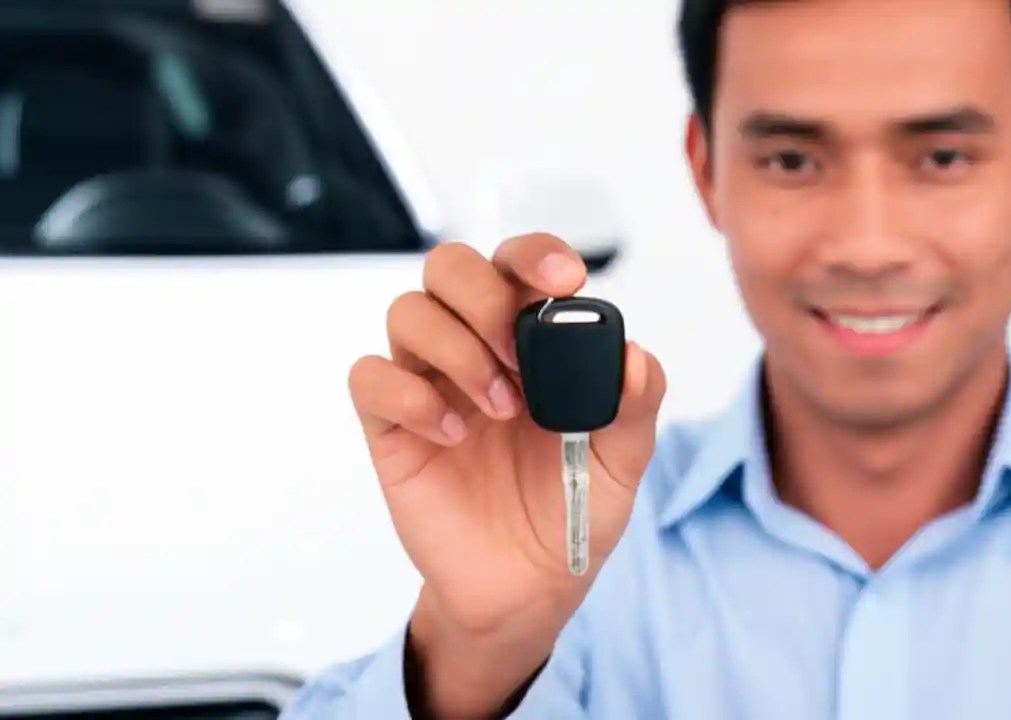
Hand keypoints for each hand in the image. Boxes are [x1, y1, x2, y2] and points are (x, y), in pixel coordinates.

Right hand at [347, 233, 665, 715]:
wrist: (529, 586)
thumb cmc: (572, 508)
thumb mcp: (623, 461)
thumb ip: (636, 406)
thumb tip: (635, 356)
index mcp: (531, 339)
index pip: (517, 263)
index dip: (534, 254)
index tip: (564, 280)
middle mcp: (474, 346)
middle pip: (449, 267)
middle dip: (485, 296)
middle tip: (519, 355)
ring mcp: (429, 382)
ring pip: (407, 312)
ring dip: (455, 348)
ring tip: (500, 408)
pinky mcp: (391, 427)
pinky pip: (370, 378)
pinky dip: (410, 395)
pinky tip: (453, 435)